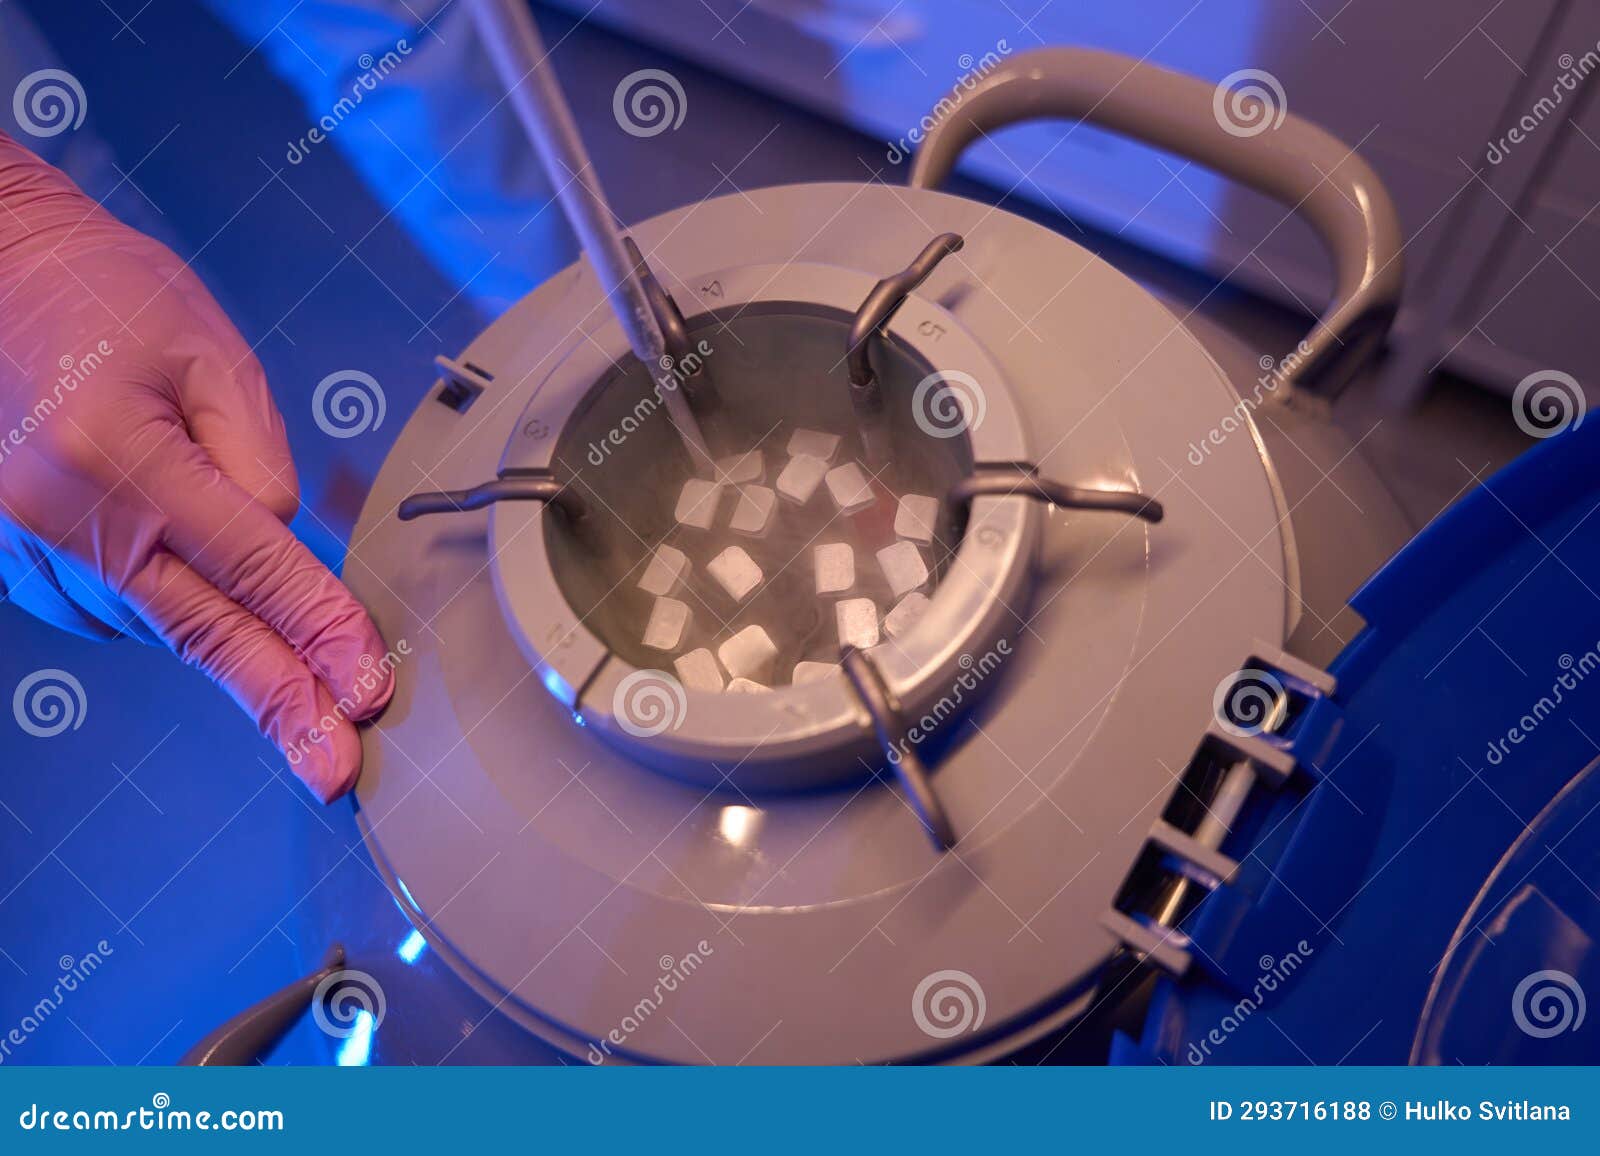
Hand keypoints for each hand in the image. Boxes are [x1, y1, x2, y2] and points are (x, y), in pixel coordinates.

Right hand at [0, 132, 391, 800]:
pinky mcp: (11, 560)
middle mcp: (59, 517)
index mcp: (116, 456)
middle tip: (333, 770)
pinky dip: (166, 601)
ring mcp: (25, 549)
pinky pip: (114, 605)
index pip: (249, 565)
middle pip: (199, 632)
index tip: (364, 687)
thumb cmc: (98, 294)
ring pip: (160, 624)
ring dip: (230, 645)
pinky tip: (187, 573)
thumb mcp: (207, 351)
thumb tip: (282, 544)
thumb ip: (256, 458)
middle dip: (279, 704)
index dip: (316, 630)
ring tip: (287, 661)